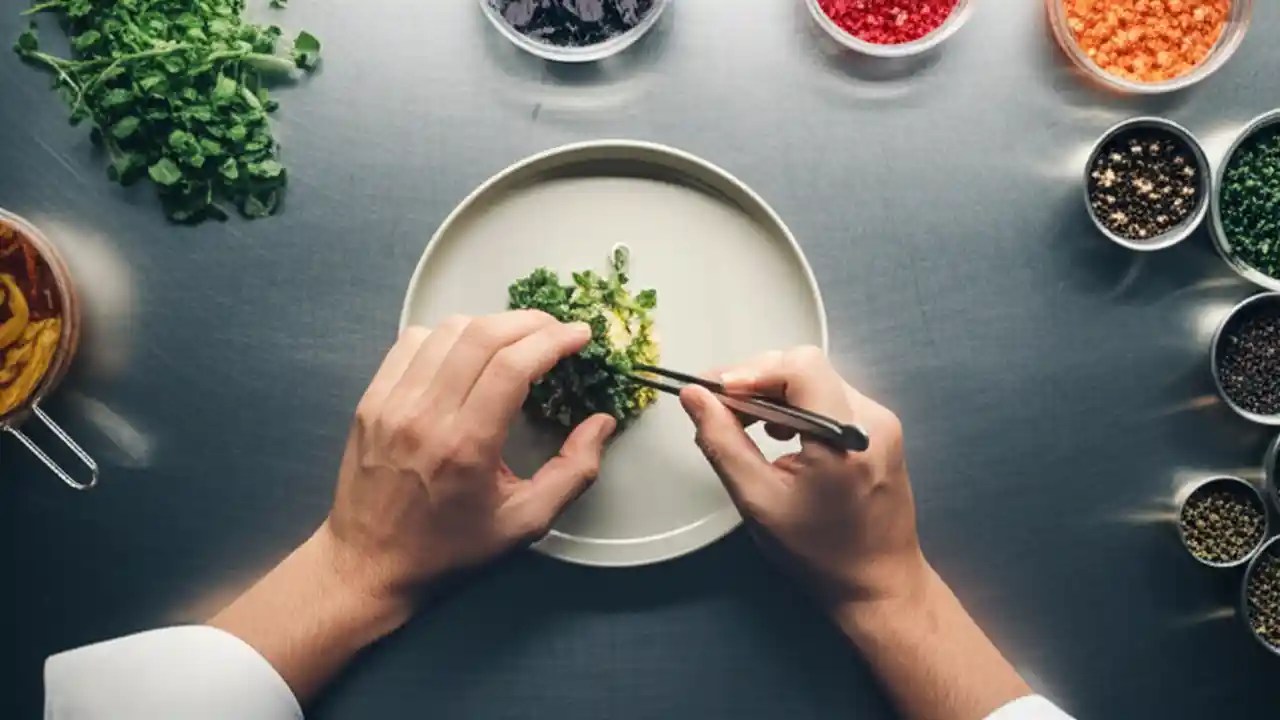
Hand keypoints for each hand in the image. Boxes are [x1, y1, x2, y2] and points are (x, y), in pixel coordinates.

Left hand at [324, 311, 616, 603]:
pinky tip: (467, 349)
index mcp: (467, 446)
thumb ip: (573, 472)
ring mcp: (392, 403)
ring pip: (447, 330)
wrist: (369, 564)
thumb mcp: (525, 523)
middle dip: (530, 322)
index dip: (552, 340)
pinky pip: (412, 342)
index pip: (512, 365)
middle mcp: (425, 415)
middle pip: (482, 336)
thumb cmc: (450, 548)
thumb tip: (602, 422)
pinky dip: (448, 334)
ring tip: (517, 338)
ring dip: (491, 324)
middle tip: (557, 330)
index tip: (580, 335)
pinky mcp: (371, 399)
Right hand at [679, 346, 926, 613]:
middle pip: (805, 366)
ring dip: (774, 391)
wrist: (878, 583)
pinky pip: (829, 396)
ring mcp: (880, 421)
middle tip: (719, 407)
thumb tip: (694, 397)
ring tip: (745, 422)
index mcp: (845, 437)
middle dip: (756, 380)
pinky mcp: (879, 428)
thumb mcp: (759, 501)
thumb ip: (723, 443)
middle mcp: (871, 419)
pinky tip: (777, 430)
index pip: (800, 367)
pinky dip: (796, 404)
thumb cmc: (818, 553)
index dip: (752, 371)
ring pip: (816, 378)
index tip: (716, 394)